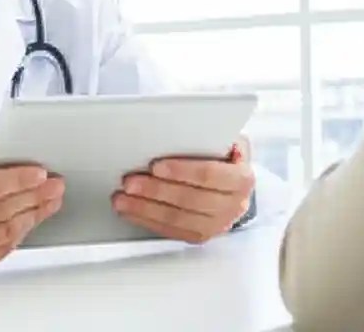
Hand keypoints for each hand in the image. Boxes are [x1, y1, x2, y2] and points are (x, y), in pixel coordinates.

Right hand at [0, 140, 64, 276]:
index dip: (17, 179)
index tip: (40, 173)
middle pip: (0, 210)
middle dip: (33, 196)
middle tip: (55, 185)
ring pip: (6, 232)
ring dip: (33, 214)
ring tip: (50, 200)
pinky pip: (3, 249)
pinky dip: (22, 232)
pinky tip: (32, 217)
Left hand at [112, 137, 254, 243]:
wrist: (234, 183)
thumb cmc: (224, 157)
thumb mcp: (225, 140)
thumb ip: (209, 136)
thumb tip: (181, 128)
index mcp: (241, 178)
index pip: (209, 175)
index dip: (181, 170)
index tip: (155, 165)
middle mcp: (233, 205)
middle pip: (189, 199)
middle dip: (155, 190)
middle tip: (129, 181)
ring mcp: (217, 224)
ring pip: (177, 218)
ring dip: (145, 208)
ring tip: (122, 198)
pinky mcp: (200, 235)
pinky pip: (171, 231)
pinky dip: (147, 221)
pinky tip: (130, 211)